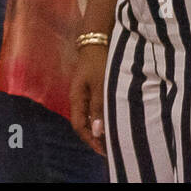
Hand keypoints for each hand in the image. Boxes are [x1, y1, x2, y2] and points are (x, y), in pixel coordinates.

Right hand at [69, 41, 108, 156]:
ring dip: (100, 128)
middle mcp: (78, 98)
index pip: (80, 126)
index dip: (91, 140)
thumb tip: (98, 132)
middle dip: (96, 138)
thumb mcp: (100, 85)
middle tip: (110, 149)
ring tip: (113, 138)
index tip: (104, 151)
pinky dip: (102, 117)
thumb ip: (98, 107)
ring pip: (90, 116)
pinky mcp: (92, 87)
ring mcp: (84, 92)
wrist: (96, 39)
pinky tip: (112, 120)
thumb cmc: (98, 61)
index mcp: (76, 98)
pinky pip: (95, 108)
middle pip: (84, 124)